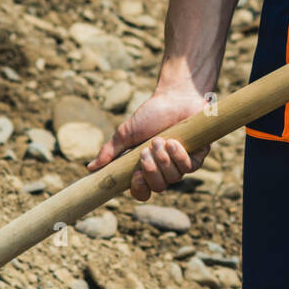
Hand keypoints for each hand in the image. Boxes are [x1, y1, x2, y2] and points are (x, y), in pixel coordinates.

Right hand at [86, 87, 211, 201]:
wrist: (175, 97)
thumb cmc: (151, 114)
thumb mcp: (127, 132)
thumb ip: (111, 150)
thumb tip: (90, 168)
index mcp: (147, 167)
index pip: (142, 191)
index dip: (140, 189)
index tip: (136, 176)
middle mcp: (164, 169)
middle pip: (158, 187)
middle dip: (151, 171)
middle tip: (145, 152)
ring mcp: (181, 164)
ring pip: (173, 178)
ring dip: (164, 160)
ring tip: (159, 140)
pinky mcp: (197, 156)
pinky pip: (189, 167)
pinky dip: (179, 156)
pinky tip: (173, 142)